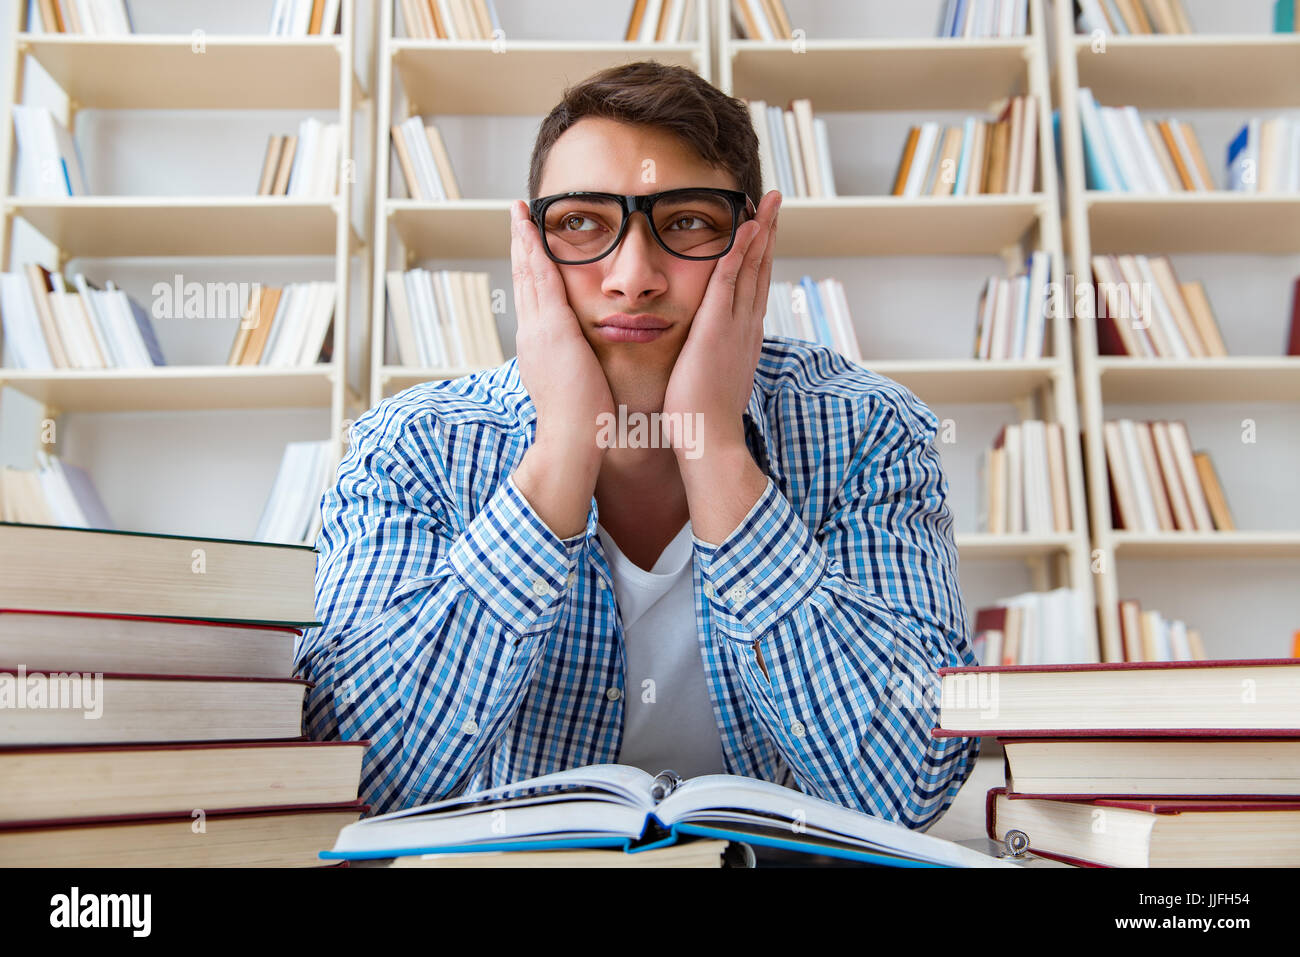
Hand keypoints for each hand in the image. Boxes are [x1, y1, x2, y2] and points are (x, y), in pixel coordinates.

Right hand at [509, 200, 614, 457]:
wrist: (571, 438)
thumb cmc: (582, 421)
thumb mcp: (576, 385)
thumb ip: (577, 367)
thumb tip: (584, 364)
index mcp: (539, 348)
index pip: (533, 300)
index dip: (529, 271)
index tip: (528, 247)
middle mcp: (532, 334)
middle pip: (524, 280)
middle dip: (520, 246)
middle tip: (516, 216)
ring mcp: (538, 330)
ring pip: (528, 274)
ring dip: (523, 240)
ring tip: (519, 213)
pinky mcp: (551, 328)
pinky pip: (541, 279)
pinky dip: (535, 252)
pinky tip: (533, 229)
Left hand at [662, 189, 780, 457]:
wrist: (709, 440)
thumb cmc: (702, 419)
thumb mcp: (710, 381)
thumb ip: (711, 361)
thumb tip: (705, 358)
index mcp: (743, 339)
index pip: (753, 288)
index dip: (760, 257)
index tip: (762, 229)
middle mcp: (746, 328)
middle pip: (761, 270)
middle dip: (768, 234)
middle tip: (774, 202)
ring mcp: (735, 327)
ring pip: (751, 269)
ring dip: (760, 232)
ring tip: (767, 202)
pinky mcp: (717, 329)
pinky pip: (728, 281)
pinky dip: (738, 252)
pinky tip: (743, 227)